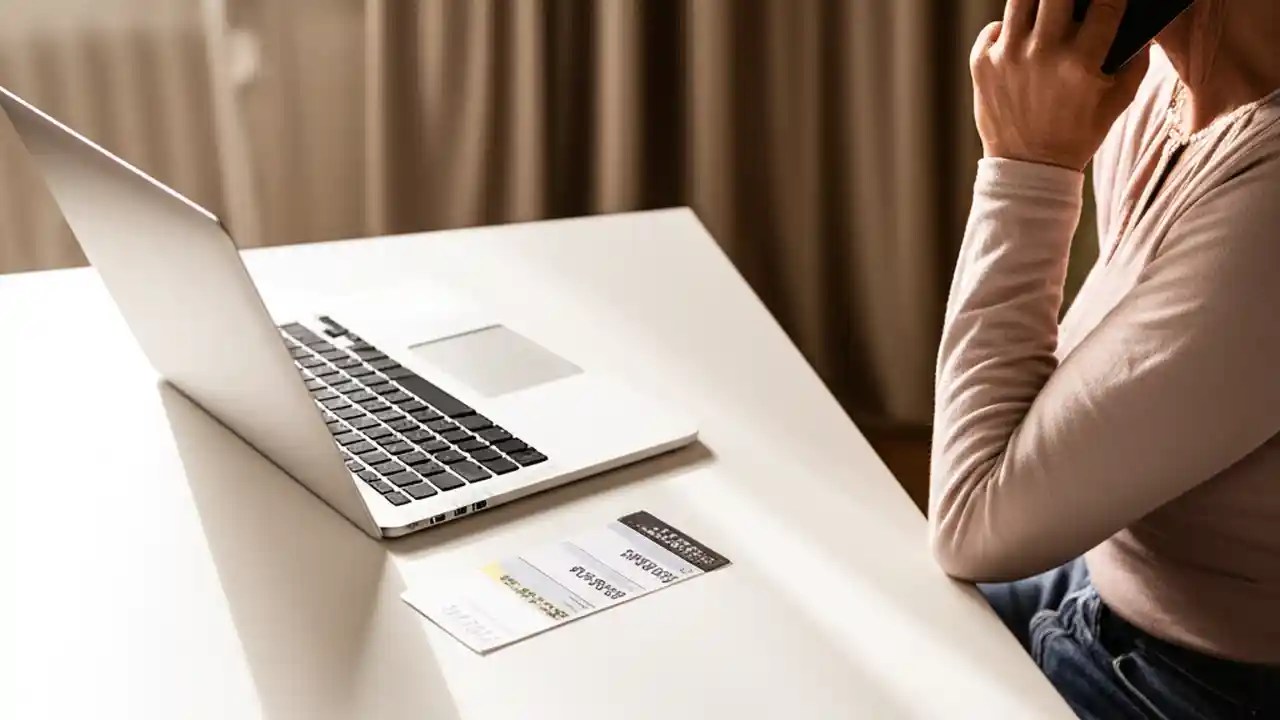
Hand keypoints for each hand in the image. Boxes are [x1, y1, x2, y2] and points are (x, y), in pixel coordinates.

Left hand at [971, 0, 1149, 171]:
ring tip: (1046, 11)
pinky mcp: (982, 64)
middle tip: (1073, 3)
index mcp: (1081, 63)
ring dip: (1037, 1)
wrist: (1028, 167)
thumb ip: (1137, 62)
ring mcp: (1008, 56)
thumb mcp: (1118, 102)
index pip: (1105, 4)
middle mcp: (1043, 53)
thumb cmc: (1077, 135)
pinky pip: (993, 28)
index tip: (1108, 0)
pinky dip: (1006, 29)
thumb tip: (1144, 27)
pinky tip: (1019, 41)